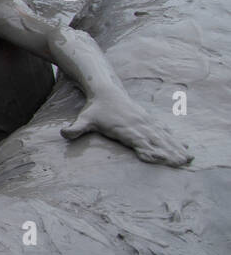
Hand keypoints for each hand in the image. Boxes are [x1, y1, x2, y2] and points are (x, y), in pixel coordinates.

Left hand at [62, 94, 191, 166]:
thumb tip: (64, 133)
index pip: (138, 141)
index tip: (160, 159)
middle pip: (156, 141)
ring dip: (176, 148)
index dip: (149, 150)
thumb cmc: (94, 108)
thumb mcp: (84, 118)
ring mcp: (145, 122)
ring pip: (164, 137)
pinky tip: (185, 147)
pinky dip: (175, 140)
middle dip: (170, 152)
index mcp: (124, 127)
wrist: (106, 90)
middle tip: (182, 164)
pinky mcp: (148, 121)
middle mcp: (138, 125)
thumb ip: (76, 128)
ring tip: (188, 159)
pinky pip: (164, 132)